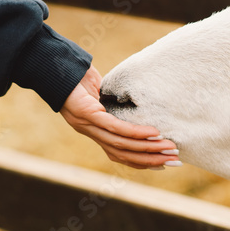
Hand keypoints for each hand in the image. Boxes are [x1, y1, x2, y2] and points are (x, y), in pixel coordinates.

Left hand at [60, 66, 179, 169]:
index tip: (162, 164)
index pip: (119, 155)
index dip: (141, 162)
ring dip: (148, 149)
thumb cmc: (77, 77)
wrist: (54, 65)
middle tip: (175, 161)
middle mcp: (90, 133)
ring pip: (122, 145)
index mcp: (94, 131)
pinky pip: (116, 128)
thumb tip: (132, 106)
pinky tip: (153, 134)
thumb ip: (112, 106)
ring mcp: (88, 126)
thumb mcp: (98, 94)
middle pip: (124, 155)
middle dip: (151, 159)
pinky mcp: (88, 115)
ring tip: (168, 148)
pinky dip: (136, 133)